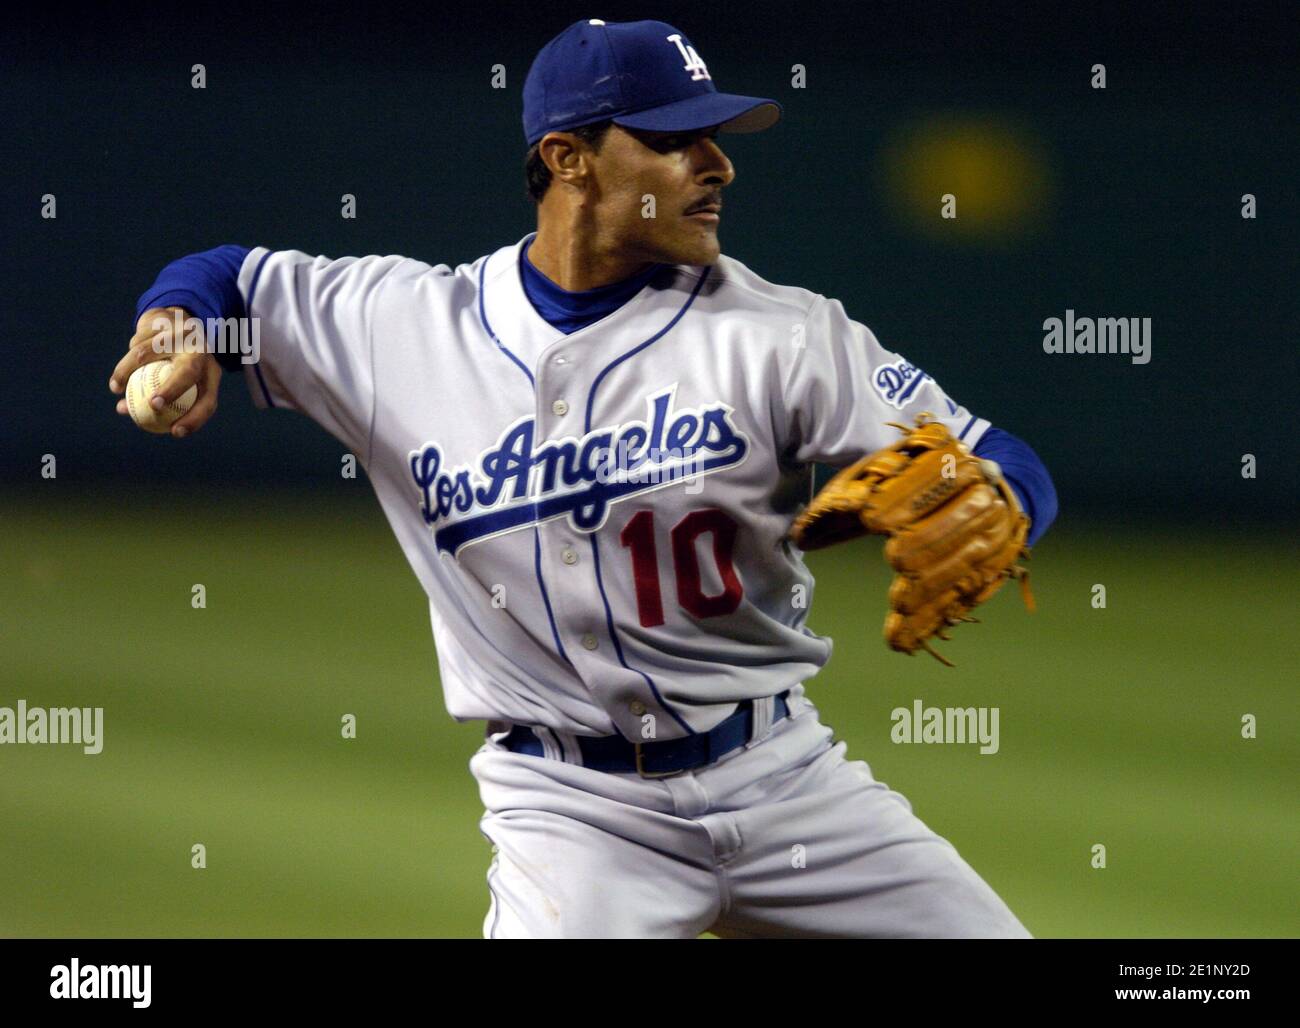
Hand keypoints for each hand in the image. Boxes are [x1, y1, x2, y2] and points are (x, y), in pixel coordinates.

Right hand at [110, 307, 221, 436]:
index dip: (196, 418)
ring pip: (148, 353)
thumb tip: (133, 417)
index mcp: (211, 372)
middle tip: (152, 405)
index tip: (174, 431)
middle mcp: (200, 351)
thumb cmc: (177, 364)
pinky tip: (120, 374)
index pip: (209, 399)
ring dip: (128, 372)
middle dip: (172, 389)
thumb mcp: (180, 382)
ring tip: (115, 389)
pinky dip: (128, 360)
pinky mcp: (162, 320)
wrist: (176, 321)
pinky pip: (138, 343)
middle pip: (188, 371)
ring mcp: (181, 333)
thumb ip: (160, 401)